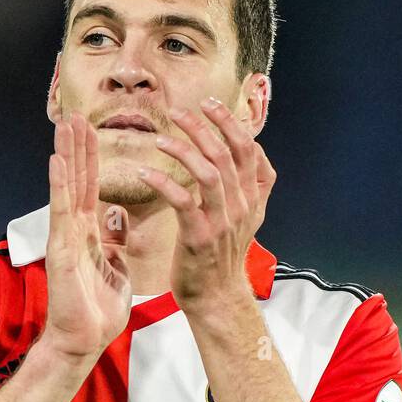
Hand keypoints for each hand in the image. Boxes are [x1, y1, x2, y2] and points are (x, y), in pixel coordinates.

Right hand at [42, 113, 132, 362]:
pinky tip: (57, 159)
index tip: (91, 130)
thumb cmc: (99, 313)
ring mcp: (65, 238)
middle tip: (75, 114)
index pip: (91, 188)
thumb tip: (118, 229)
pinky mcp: (60, 249)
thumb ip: (115, 248)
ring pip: (66, 188)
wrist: (85, 340)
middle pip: (77, 180)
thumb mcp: (117, 273)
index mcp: (90, 235)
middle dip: (77, 147)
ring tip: (65, 124)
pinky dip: (59, 184)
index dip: (91, 159)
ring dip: (66, 155)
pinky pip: (61, 211)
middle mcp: (74, 231)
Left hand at [140, 97, 275, 306]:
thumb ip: (255, 184)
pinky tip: (146, 172)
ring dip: (183, 150)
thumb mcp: (250, 217)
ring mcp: (222, 222)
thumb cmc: (224, 255)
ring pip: (208, 173)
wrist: (217, 297)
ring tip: (160, 138)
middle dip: (202, 126)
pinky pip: (183, 201)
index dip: (228, 122)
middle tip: (178, 111)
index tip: (208, 104)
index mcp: (252, 197)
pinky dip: (164, 183)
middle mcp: (241, 206)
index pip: (247, 148)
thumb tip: (255, 149)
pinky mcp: (199, 237)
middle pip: (226, 154)